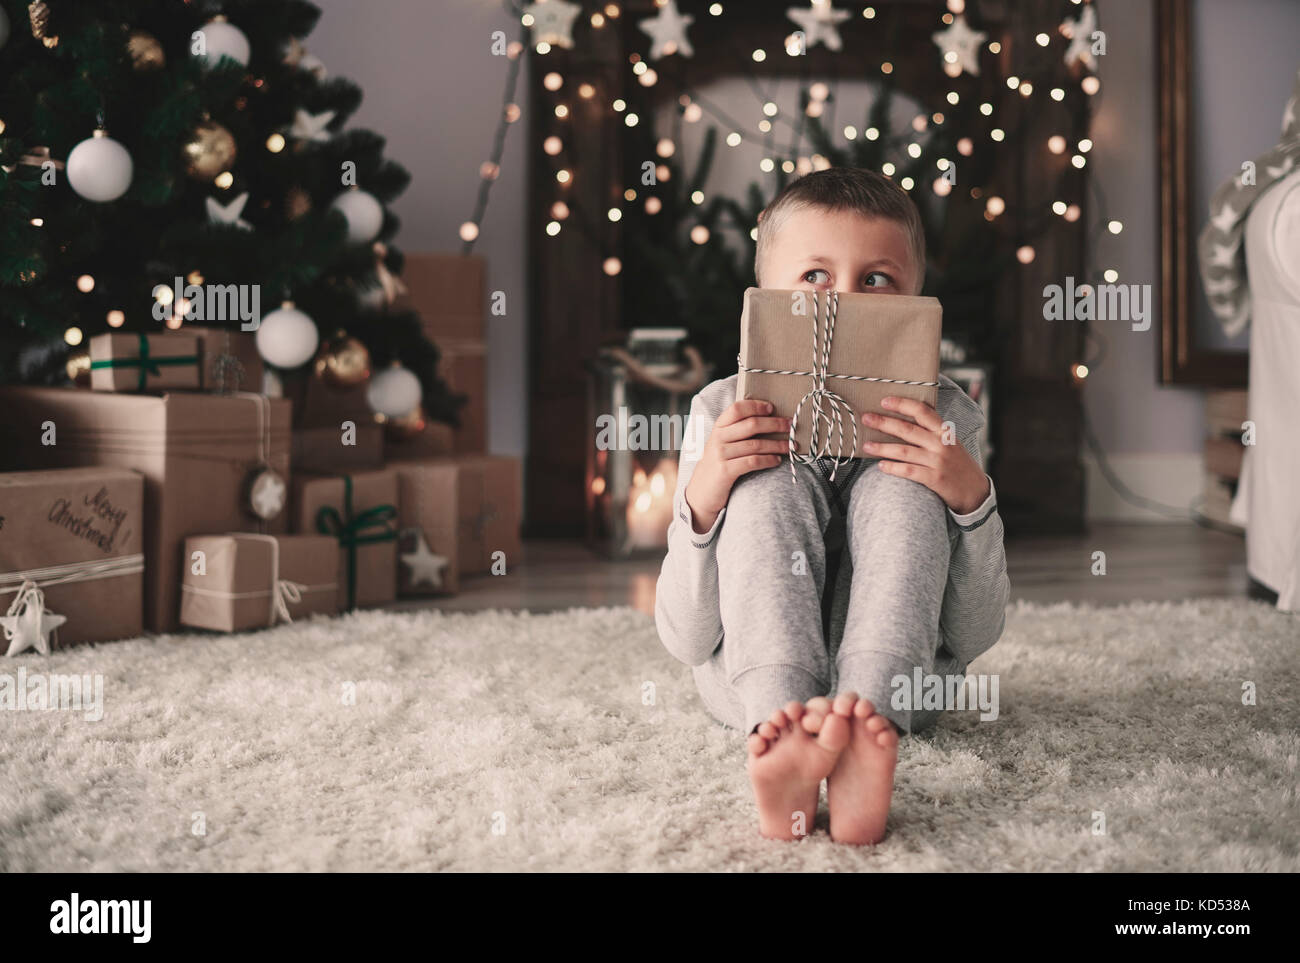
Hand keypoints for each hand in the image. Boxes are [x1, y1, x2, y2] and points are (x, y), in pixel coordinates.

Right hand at [684, 399, 789, 533]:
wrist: (701, 492)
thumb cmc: (719, 464)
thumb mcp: (722, 444)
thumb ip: (737, 431)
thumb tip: (769, 419)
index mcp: (719, 427)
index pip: (737, 409)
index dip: (756, 406)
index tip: (772, 408)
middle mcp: (718, 438)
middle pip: (751, 424)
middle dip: (775, 424)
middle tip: (790, 426)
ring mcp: (720, 454)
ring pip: (756, 445)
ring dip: (777, 445)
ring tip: (791, 446)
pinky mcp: (725, 471)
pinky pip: (752, 462)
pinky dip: (768, 460)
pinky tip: (777, 460)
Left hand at [860, 396, 989, 514]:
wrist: (976, 492)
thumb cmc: (958, 465)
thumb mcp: (950, 443)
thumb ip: (932, 432)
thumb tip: (902, 422)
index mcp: (944, 431)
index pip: (923, 411)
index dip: (902, 404)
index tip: (884, 401)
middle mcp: (941, 444)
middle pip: (908, 430)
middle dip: (884, 423)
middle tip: (866, 418)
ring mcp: (938, 461)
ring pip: (904, 451)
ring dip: (882, 448)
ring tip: (866, 446)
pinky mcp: (935, 479)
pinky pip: (909, 471)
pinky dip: (893, 468)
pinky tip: (881, 466)